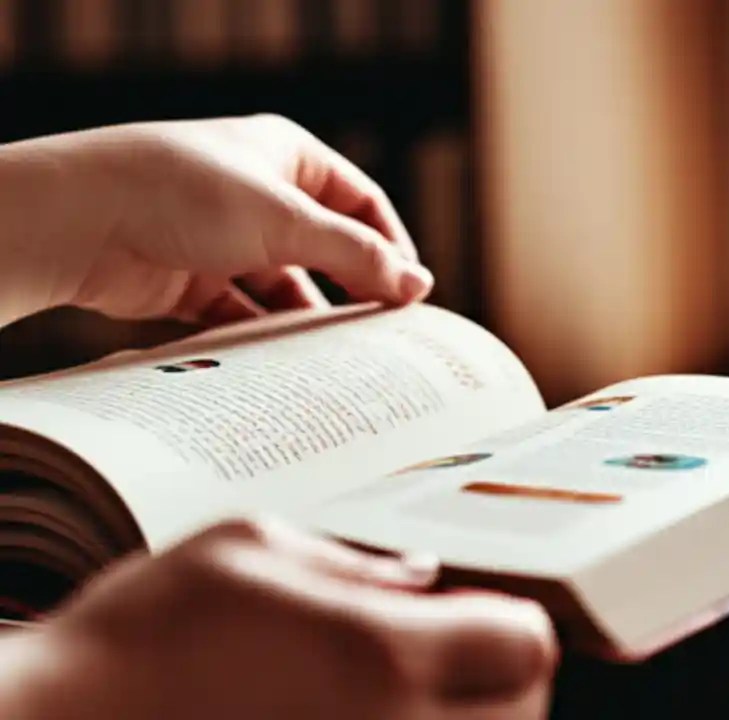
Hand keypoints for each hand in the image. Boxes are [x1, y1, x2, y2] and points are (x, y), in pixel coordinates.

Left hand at [0, 115, 433, 327]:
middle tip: (382, 335)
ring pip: (283, 287)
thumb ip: (357, 256)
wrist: (77, 220)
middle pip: (324, 249)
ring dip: (306, 320)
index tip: (411, 295)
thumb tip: (419, 285)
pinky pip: (240, 314)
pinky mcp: (189, 280)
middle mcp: (257, 194)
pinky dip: (260, 337)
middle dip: (352, 289)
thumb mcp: (286, 220)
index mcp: (286, 156)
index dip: (390, 246)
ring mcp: (221, 238)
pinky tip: (280, 364)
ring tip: (335, 359)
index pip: (361, 202)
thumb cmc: (183, 193)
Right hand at [0, 518, 556, 718]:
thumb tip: (422, 580)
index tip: (479, 610)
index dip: (511, 617)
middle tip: (449, 653)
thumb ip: (351, 562)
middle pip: (524, 711)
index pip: (526, 642)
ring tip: (400, 694)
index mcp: (381, 659)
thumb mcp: (242, 553)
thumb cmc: (127, 651)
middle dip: (502, 677)